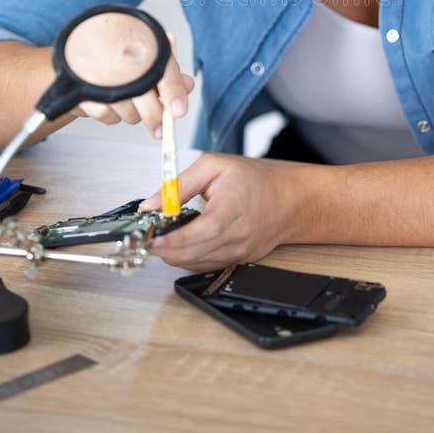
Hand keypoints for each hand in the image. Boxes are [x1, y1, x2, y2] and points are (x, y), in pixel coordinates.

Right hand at [70, 49, 193, 136]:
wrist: (77, 55)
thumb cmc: (117, 58)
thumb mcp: (146, 61)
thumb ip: (169, 74)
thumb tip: (188, 85)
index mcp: (141, 46)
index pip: (163, 70)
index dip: (173, 91)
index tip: (179, 111)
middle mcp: (119, 60)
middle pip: (146, 99)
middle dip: (155, 117)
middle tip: (160, 127)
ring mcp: (99, 77)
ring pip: (128, 113)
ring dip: (130, 113)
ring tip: (124, 98)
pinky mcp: (82, 93)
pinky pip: (106, 116)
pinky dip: (110, 114)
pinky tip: (106, 100)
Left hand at [139, 153, 296, 271]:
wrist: (288, 201)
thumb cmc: (254, 181)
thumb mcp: (215, 166)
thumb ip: (181, 184)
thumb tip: (152, 203)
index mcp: (234, 207)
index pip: (202, 230)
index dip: (174, 238)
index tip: (152, 237)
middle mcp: (238, 235)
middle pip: (195, 252)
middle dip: (165, 249)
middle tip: (145, 239)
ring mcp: (238, 252)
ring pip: (196, 262)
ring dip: (173, 255)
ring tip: (158, 240)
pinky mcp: (236, 261)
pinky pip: (204, 266)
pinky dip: (186, 258)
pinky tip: (176, 246)